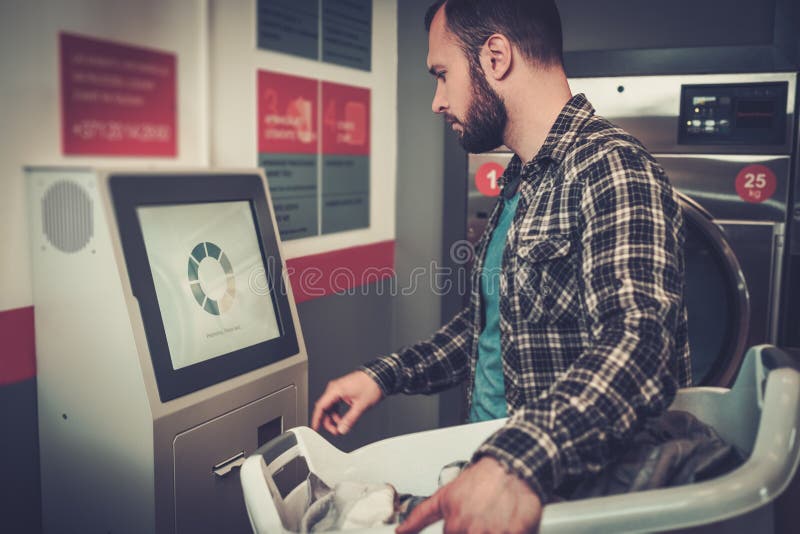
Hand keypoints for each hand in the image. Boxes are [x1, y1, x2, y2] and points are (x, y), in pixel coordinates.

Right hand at [311, 371, 382, 434]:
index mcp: (336, 389)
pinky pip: (335, 403)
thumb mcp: (361, 406)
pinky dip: (337, 412)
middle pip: (325, 407)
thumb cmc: (372, 385)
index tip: (315, 428)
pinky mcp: (343, 390)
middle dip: (328, 421)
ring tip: (341, 426)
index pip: (321, 406)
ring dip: (334, 417)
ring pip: (330, 406)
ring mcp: (339, 388)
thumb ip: (350, 419)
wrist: (380, 375)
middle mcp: (335, 388)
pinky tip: (343, 418)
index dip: (317, 419)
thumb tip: (342, 429)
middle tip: (335, 431)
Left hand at [397, 456, 541, 533]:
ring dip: (489, 531)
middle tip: (479, 520)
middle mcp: (473, 532)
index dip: (457, 533)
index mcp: (454, 527)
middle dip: (473, 531)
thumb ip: (420, 516)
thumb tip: (400, 531)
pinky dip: (507, 532)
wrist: (509, 466)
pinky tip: (505, 524)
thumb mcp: (444, 496)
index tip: (465, 524)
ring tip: (492, 521)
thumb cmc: (479, 480)